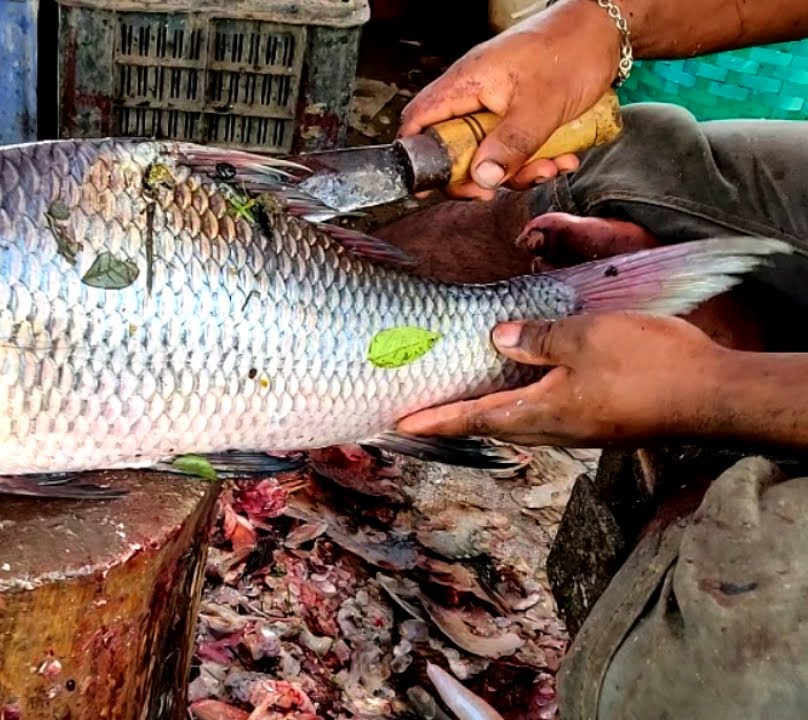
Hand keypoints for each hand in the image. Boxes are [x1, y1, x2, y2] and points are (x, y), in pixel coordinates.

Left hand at [395, 313, 726, 446]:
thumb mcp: (586, 338)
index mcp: (541, 412)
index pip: (473, 417)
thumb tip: (498, 338)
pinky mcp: (602, 421)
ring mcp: (581, 428)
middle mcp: (555, 429)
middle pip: (493, 423)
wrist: (715, 396)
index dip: (434, 419)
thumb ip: (538, 339)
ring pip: (521, 419)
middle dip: (455, 416)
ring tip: (463, 398)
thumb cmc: (650, 367)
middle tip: (422, 410)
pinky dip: (524, 400)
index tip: (399, 425)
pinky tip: (526, 385)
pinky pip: (549, 412)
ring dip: (489, 410)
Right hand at [399, 1, 623, 199]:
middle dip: (480, 173)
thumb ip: (511, 145)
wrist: (606, 33)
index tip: (436, 184)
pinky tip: (562, 156)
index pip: (418, 121)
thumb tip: (482, 178)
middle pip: (455, 147)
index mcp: (465, 84)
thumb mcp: (541, 106)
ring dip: (518, 170)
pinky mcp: (519, 114)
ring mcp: (496, 105)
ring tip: (550, 166)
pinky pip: (515, 147)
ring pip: (489, 153)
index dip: (419, 155)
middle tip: (499, 186)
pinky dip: (536, 159)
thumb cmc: (570, 50)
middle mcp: (474, 96)